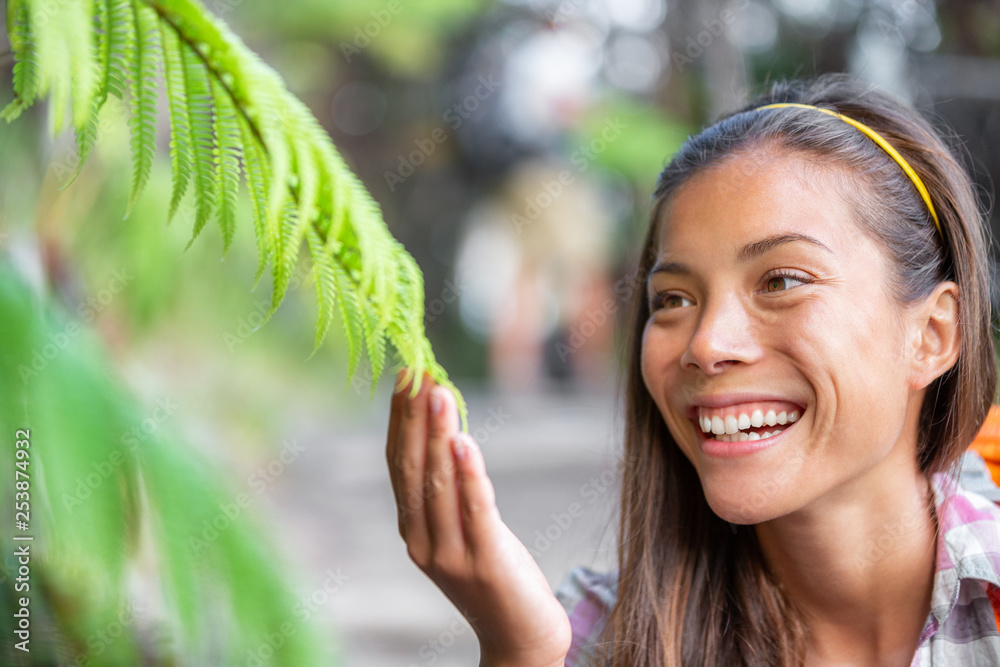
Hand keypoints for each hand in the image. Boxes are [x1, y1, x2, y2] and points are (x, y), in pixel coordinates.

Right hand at [386, 370, 570, 666]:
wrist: (519, 636)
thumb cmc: (494, 572)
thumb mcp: (462, 526)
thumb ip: (449, 487)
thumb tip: (448, 427)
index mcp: (412, 528)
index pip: (398, 463)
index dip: (399, 419)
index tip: (405, 375)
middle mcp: (421, 541)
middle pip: (411, 469)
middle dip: (413, 417)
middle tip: (417, 371)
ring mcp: (450, 554)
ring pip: (437, 484)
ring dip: (438, 434)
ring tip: (439, 392)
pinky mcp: (485, 561)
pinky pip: (474, 510)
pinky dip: (468, 474)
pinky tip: (466, 441)